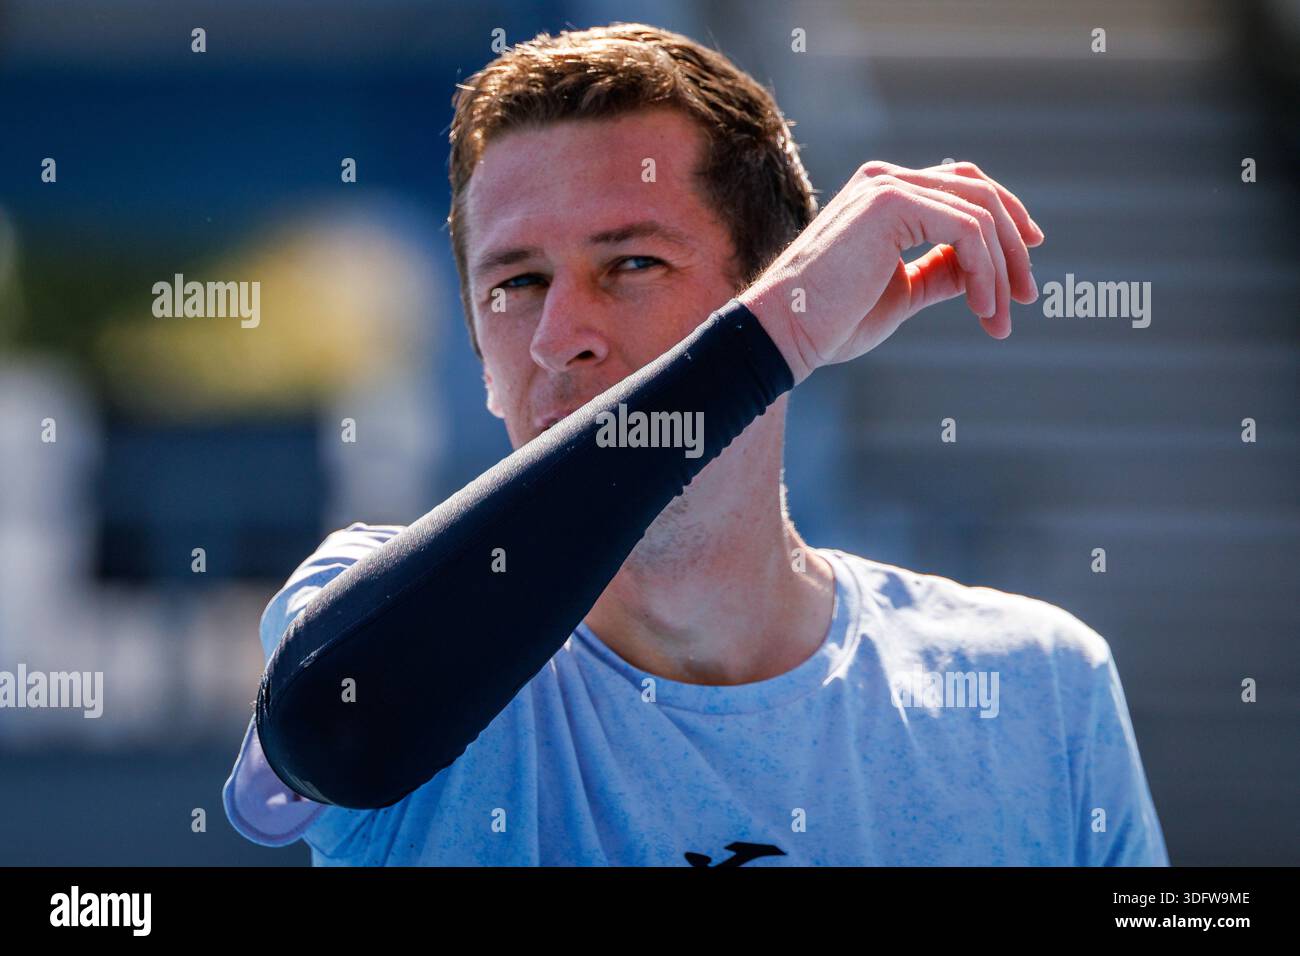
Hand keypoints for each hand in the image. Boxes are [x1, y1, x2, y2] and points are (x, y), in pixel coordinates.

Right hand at [739, 160, 1043, 384]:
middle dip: (1013, 243)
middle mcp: (885, 179)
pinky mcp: (889, 204)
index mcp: (883, 194)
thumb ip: (940, 272)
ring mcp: (887, 186)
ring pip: (980, 212)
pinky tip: (981, 307)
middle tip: (1026, 295)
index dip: (1004, 217)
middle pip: (979, 190)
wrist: (783, 333)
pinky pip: (966, 229)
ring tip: (999, 318)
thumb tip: (985, 270)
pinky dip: (985, 270)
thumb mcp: (901, 294)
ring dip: (1001, 270)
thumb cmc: (829, 322)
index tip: (1026, 261)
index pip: (960, 186)